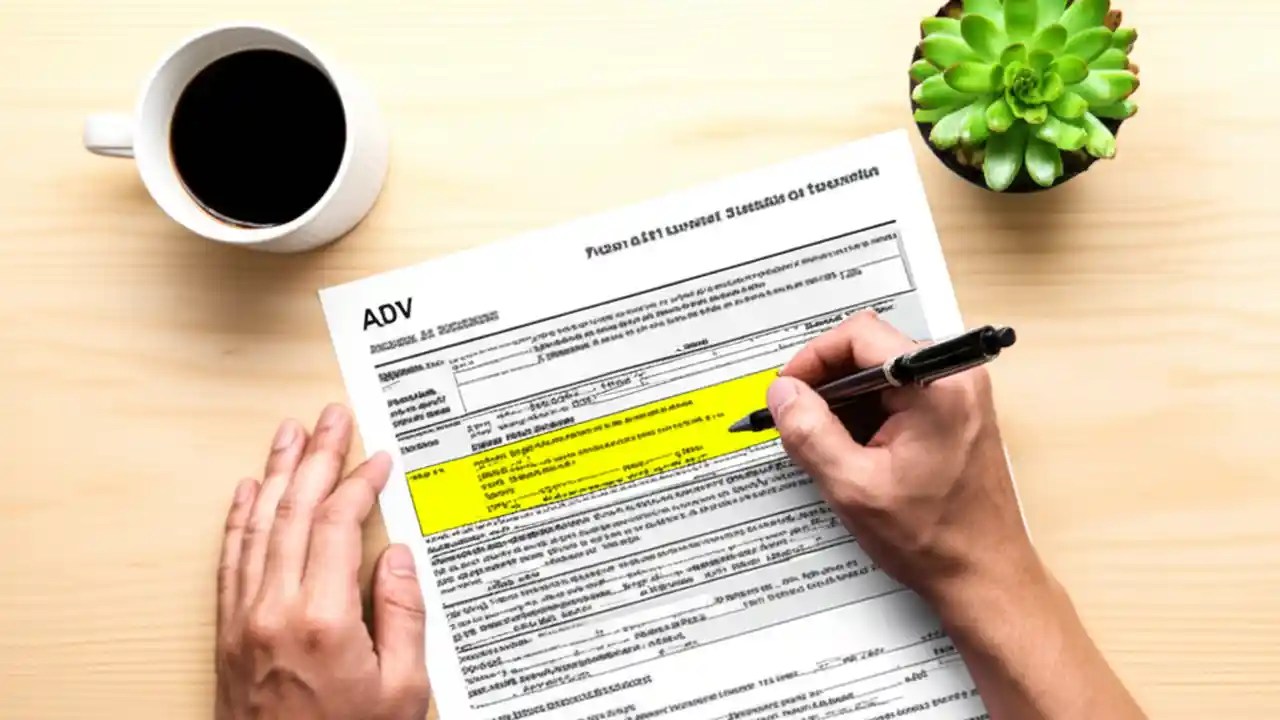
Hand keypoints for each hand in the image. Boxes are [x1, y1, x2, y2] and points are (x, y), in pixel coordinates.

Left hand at [215, 404, 430, 719]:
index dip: (359, 482)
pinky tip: (246, 490)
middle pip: (294, 511)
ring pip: (258, 526)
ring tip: (289, 434)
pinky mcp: (228, 633)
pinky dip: (238, 518)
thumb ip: (403, 616)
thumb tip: (397, 557)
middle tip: (330, 418)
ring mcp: (245, 620)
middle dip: (315, 457)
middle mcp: (275, 610)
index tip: (378, 459)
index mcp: (324, 619)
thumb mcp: (403, 690)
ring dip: (274, 473)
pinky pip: (230, 560)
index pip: (339, 525)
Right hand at [767, 311, 1038, 611]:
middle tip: (800, 420)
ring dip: (847, 403)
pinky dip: (868, 416)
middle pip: (871, 349)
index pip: (860, 335)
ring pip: (882, 373)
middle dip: (828, 384)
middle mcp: (957, 379)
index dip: (814, 358)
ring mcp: (960, 395)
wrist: (984, 576)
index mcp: (938, 387)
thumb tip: (783, 395)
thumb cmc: (936, 540)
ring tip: (831, 448)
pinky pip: (899, 394)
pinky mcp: (956, 413)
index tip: (790, 389)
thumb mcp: (853, 487)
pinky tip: (856, 453)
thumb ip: (810, 433)